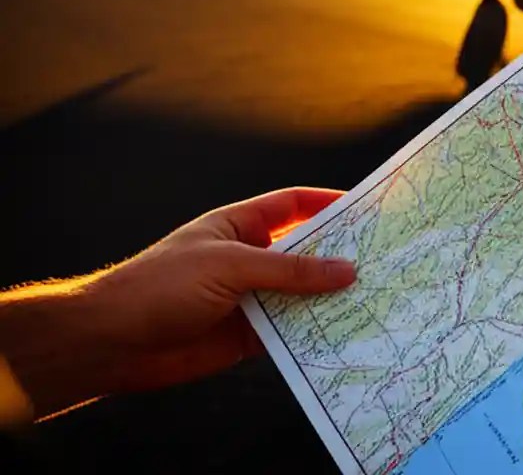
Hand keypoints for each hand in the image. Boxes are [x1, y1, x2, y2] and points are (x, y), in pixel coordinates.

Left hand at [0, 187, 356, 420]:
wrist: (112, 342)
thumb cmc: (160, 287)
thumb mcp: (230, 266)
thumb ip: (291, 271)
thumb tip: (346, 270)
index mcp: (240, 226)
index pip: (293, 205)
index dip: (328, 202)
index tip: (368, 208)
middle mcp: (249, 259)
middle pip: (306, 252)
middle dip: (341, 255)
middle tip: (386, 259)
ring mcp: (250, 297)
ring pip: (303, 294)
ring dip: (333, 299)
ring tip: (377, 298)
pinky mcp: (249, 335)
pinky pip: (292, 331)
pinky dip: (316, 334)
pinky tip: (345, 334)